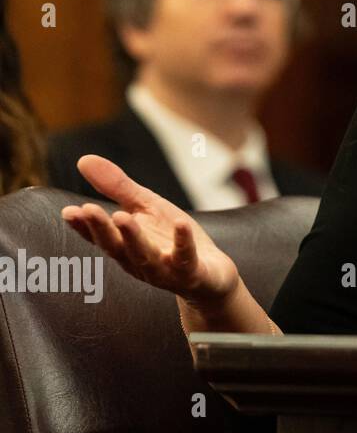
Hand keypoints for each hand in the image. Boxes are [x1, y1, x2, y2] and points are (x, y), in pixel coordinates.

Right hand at [59, 154, 239, 305]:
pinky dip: (183, 242)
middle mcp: (139, 261)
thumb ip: (118, 188)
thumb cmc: (171, 239)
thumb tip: (83, 159)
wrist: (211, 273)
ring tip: (122, 216)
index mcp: (125, 246)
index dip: (83, 226)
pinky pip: (186, 258)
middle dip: (101, 229)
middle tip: (87, 209)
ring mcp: (165, 270)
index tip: (69, 211)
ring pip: (145, 256)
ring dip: (133, 238)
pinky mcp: (191, 273)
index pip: (99, 237)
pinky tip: (182, 224)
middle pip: (116, 247)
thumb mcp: (146, 207)